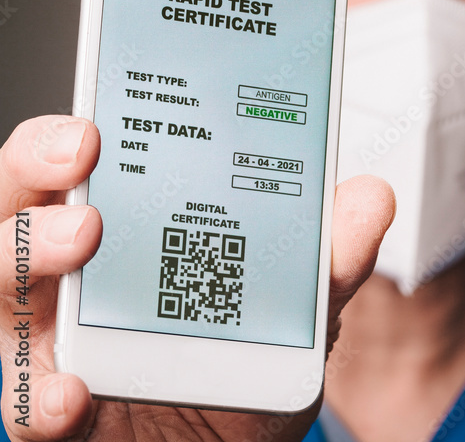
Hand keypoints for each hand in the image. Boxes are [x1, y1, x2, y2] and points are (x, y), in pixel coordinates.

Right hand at [0, 115, 394, 440]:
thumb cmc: (244, 371)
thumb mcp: (297, 307)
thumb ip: (329, 257)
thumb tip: (371, 195)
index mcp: (125, 224)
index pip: (81, 157)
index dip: (72, 125)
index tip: (100, 110)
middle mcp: (72, 272)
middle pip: (18, 198)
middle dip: (37, 159)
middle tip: (86, 147)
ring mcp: (51, 339)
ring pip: (2, 280)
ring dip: (29, 249)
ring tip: (84, 235)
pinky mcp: (49, 409)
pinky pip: (25, 400)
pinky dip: (43, 395)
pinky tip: (77, 393)